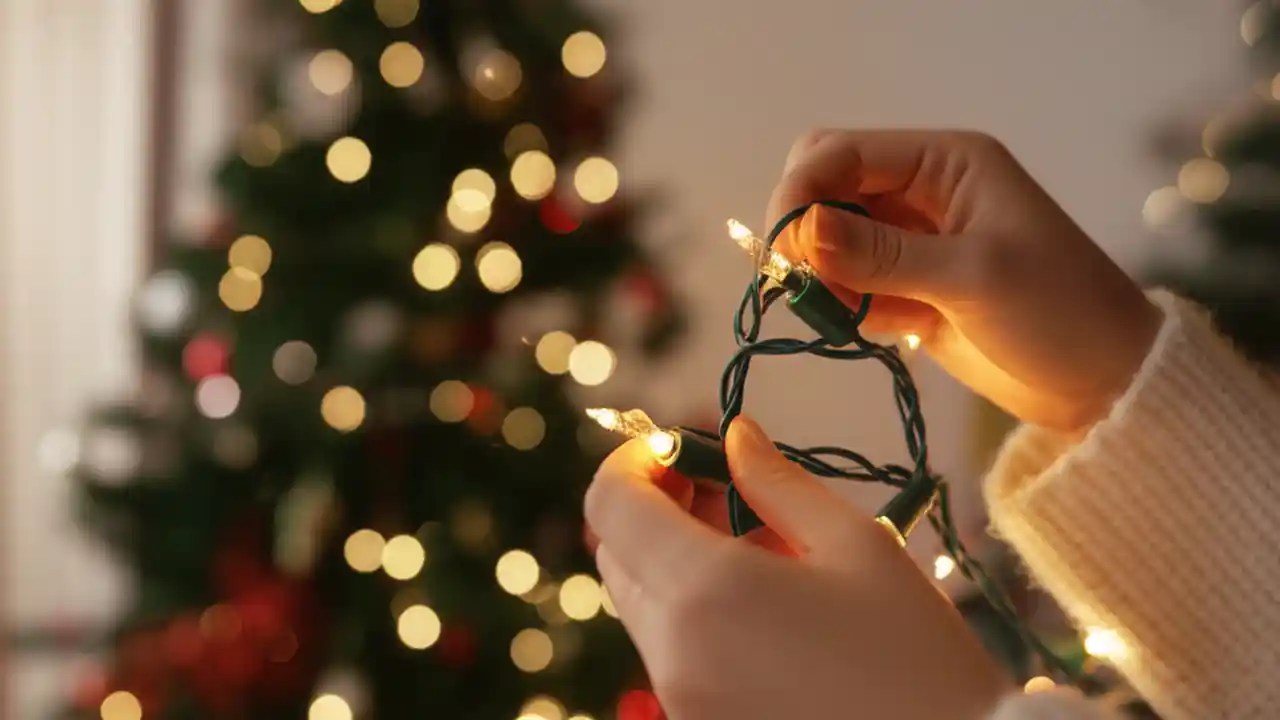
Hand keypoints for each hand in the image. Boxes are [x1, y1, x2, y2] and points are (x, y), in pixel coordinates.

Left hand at [585, 417, 1009, 719]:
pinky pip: (669, 649)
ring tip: (760, 545)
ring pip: (640, 602)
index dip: (634, 461)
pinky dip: (692, 610)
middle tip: (727, 489)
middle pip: (618, 553)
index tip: (682, 448)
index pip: (610, 505)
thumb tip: (734, 436)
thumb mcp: (855, 546)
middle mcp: (670, 649)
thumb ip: (777, 482)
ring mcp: (678, 697)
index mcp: (703, 591)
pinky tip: (765, 603)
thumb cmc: (914, 654)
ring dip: (675, 558)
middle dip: (657, 506)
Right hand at [768, 130, 1161, 430]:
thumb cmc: (1058, 313)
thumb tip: (800, 233)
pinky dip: (843, 305)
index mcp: (944, 163)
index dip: (800, 193)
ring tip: (852, 316)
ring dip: (822, 276)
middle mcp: (922, 191)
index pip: (839, 153)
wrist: (1102, 383)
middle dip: (805, 232)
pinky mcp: (906, 289)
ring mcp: (912, 242)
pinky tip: (879, 329)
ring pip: (828, 239)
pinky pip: (846, 283)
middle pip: (825, 188)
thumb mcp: (972, 277)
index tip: (784, 251)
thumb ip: (883, 255)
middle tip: (808, 284)